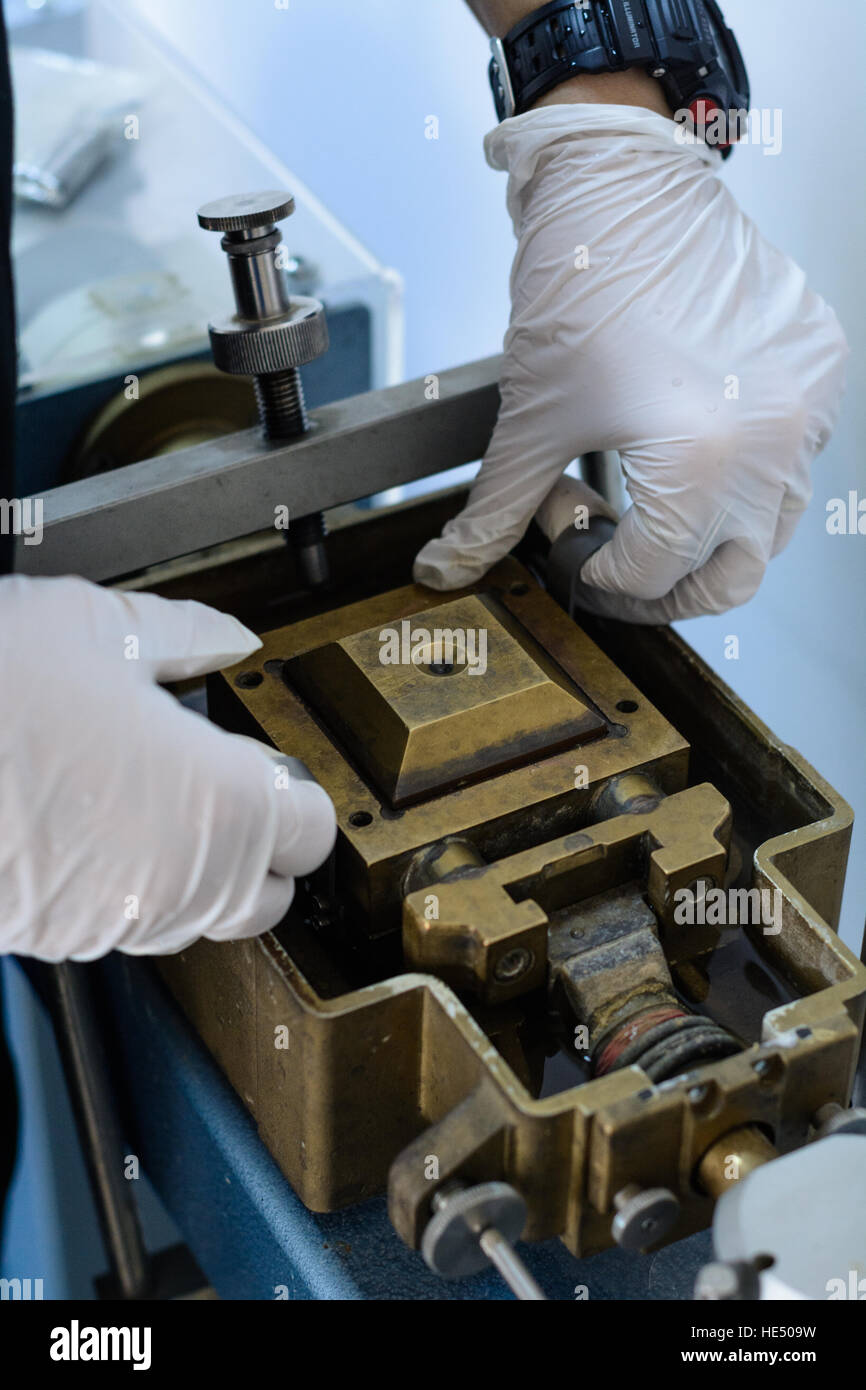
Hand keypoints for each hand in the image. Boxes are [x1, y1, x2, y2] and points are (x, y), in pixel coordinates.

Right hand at [0, 576, 335, 960]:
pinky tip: (90, 823)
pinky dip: (130, 886)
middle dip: (258, 846)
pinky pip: (127, 924)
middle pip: (267, 894)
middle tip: (218, 784)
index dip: (298, 793)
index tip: (270, 764)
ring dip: (196, 870)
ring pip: (198, 918)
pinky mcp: (60, 936)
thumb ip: (184, 635)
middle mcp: (182, 878)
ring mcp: (118, 918)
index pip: (312, 830)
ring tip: (145, 796)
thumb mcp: (96, 627)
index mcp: (220, 801)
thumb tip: (227, 637)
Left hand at [414, 106, 847, 622]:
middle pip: (725, 580)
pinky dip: (744, 475)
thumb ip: (495, 512)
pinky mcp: (822, 374)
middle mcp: (771, 445)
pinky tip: (687, 443)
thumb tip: (445, 568)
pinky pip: (793, 460)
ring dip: (705, 536)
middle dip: (660, 584)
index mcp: (700, 464)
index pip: (649, 576)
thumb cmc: (579, 286)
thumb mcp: (530, 419)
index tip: (556, 528)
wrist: (626, 183)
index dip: (587, 567)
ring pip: (767, 529)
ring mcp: (808, 409)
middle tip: (608, 556)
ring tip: (645, 498)